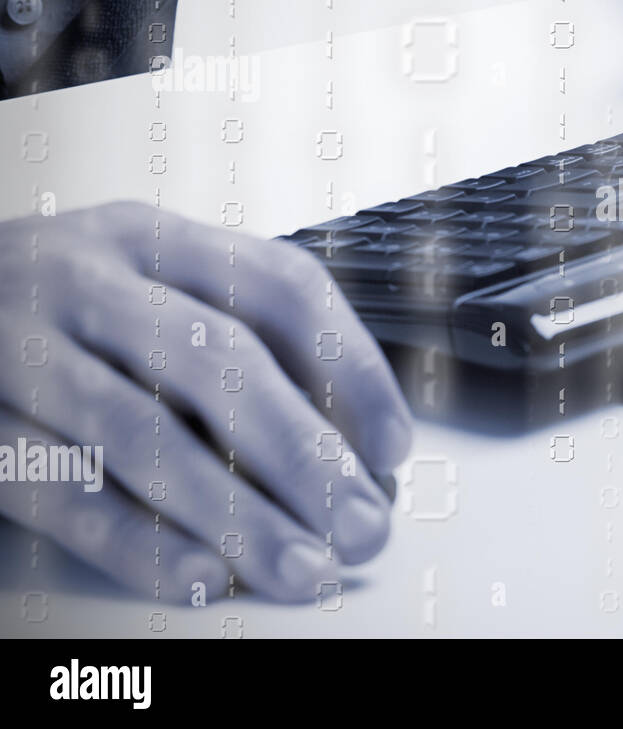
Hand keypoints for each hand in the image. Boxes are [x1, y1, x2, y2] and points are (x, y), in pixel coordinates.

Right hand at [0, 202, 412, 602]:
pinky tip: (199, 574)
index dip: (351, 368)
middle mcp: (86, 281)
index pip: (281, 288)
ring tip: (301, 567)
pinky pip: (59, 490)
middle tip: (362, 523)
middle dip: (305, 453)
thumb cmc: (54, 310)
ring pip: (142, 431)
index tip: (394, 446)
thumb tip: (348, 446)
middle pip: (221, 361)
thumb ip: (230, 339)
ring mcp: (18, 349)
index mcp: (150, 240)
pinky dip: (135, 539)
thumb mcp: (142, 285)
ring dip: (236, 510)